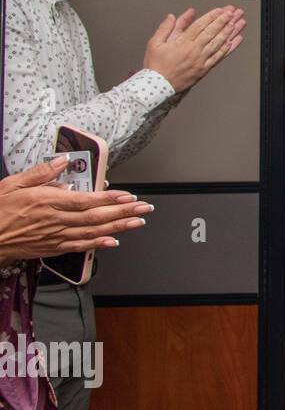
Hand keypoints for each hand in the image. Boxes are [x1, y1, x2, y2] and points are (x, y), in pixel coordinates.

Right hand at [0, 156, 151, 262]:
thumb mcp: (14, 184)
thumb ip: (41, 173)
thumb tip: (63, 161)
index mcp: (48, 202)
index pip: (86, 200)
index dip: (109, 199)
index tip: (128, 195)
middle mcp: (56, 220)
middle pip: (97, 216)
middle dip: (124, 212)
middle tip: (144, 208)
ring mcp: (56, 236)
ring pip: (94, 232)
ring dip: (118, 227)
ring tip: (138, 222)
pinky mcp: (54, 247)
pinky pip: (80, 246)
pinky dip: (99, 244)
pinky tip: (113, 241)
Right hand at [143, 6, 244, 91]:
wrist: (158, 85)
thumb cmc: (156, 65)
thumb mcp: (155, 42)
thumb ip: (166, 27)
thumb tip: (173, 16)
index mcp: (182, 43)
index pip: (200, 25)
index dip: (211, 16)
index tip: (220, 10)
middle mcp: (194, 51)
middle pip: (212, 32)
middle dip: (224, 21)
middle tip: (233, 13)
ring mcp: (201, 60)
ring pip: (218, 43)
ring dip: (229, 32)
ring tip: (237, 24)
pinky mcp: (204, 69)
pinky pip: (218, 57)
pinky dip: (227, 49)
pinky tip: (233, 42)